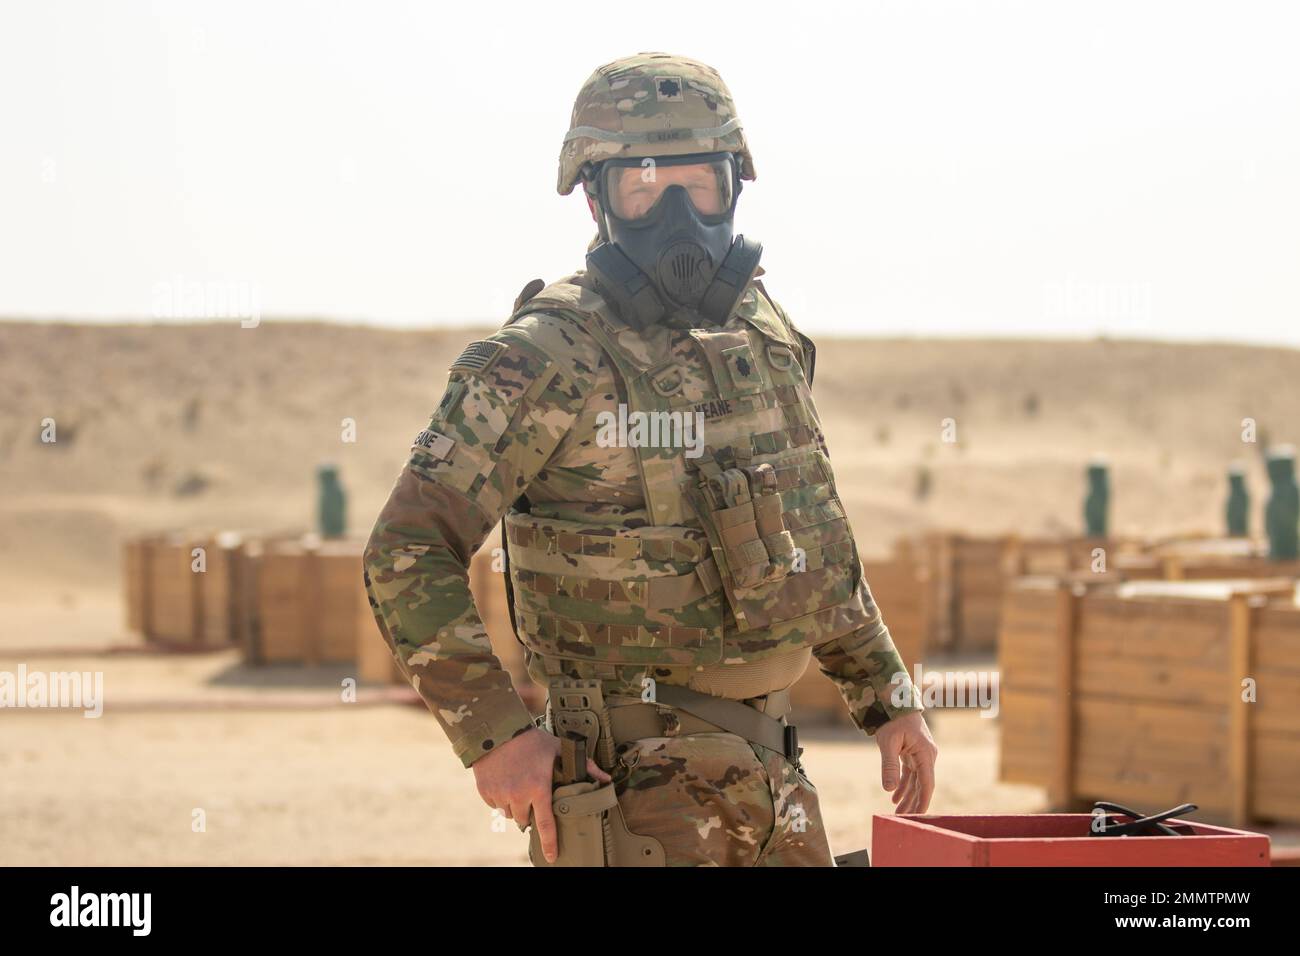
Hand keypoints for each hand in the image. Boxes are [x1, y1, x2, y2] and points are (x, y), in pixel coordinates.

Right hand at [471, 727, 610, 862]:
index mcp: (538, 788)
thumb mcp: (560, 749)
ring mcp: (500, 794)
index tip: (552, 857)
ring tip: (518, 784)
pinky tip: (505, 780)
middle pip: (525, 820)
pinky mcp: (486, 792)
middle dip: (529, 812)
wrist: (498, 730)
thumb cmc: (532, 740)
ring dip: (514, 805)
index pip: (545, 824)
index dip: (550, 843)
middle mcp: (518, 795)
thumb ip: (585, 766)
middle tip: (532, 793)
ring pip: (509, 813)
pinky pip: (495, 804)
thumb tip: (606, 779)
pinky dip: (500, 797)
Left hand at [875, 712, 937, 813]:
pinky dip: (903, 784)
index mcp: (926, 754)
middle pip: (922, 785)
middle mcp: (927, 755)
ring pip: (916, 781)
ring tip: (897, 811)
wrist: (895, 699)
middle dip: (913, 803)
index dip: (922, 801)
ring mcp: (921, 754)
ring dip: (907, 796)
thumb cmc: (892, 719)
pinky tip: (894, 796)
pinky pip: (910, 773)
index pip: (926, 784)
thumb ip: (889, 765)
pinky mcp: (913, 752)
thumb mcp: (888, 742)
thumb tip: (889, 789)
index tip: (916, 816)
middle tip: (902, 818)